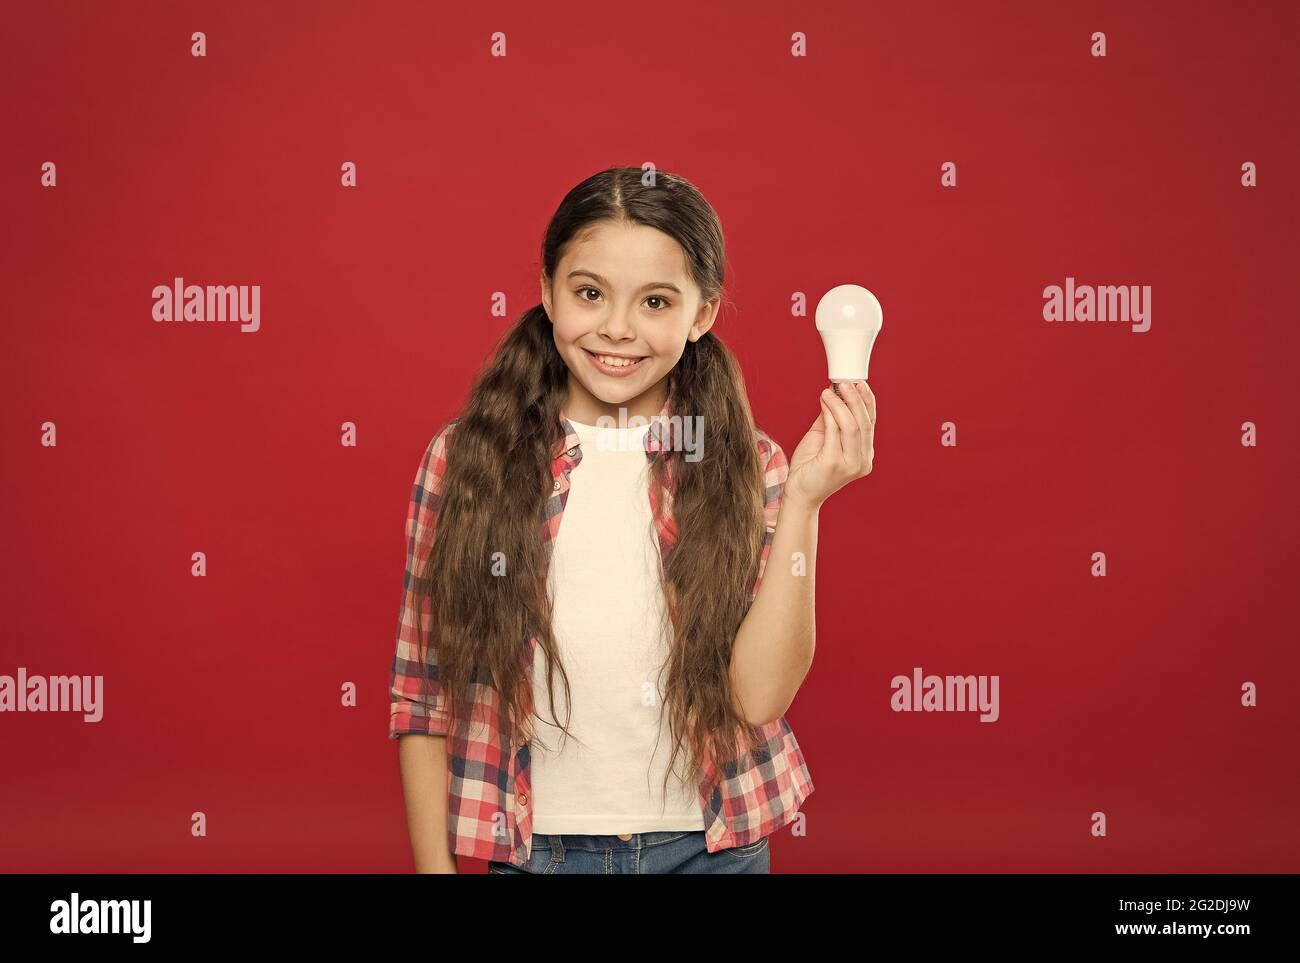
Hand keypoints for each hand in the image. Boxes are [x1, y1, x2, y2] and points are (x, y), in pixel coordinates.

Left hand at [784, 381, 875, 508]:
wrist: (799, 494)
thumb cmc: (810, 467)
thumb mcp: (823, 438)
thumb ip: (831, 419)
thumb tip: (834, 394)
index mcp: (864, 454)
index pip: (870, 423)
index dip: (867, 401)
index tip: (859, 383)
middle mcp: (863, 461)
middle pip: (864, 423)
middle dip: (855, 399)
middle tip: (844, 382)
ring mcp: (851, 464)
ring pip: (852, 426)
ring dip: (841, 404)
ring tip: (831, 390)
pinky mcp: (835, 464)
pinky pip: (835, 433)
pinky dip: (831, 414)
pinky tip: (825, 402)